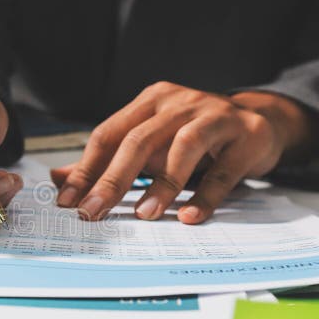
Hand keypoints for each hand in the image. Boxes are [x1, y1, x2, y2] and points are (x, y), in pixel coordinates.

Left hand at [51, 82, 313, 223]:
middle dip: (112, 180)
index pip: (108, 133)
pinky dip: (205, 195)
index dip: (86, 169)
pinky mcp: (246, 136)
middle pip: (138, 140)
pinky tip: (189, 216)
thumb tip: (58, 179)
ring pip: (183, 147)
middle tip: (93, 213)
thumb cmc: (192, 137)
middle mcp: (180, 102)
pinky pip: (223, 170)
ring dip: (161, 184)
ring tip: (144, 215)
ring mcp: (215, 116)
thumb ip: (106, 161)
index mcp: (150, 101)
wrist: (260, 123)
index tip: (68, 201)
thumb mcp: (149, 144)